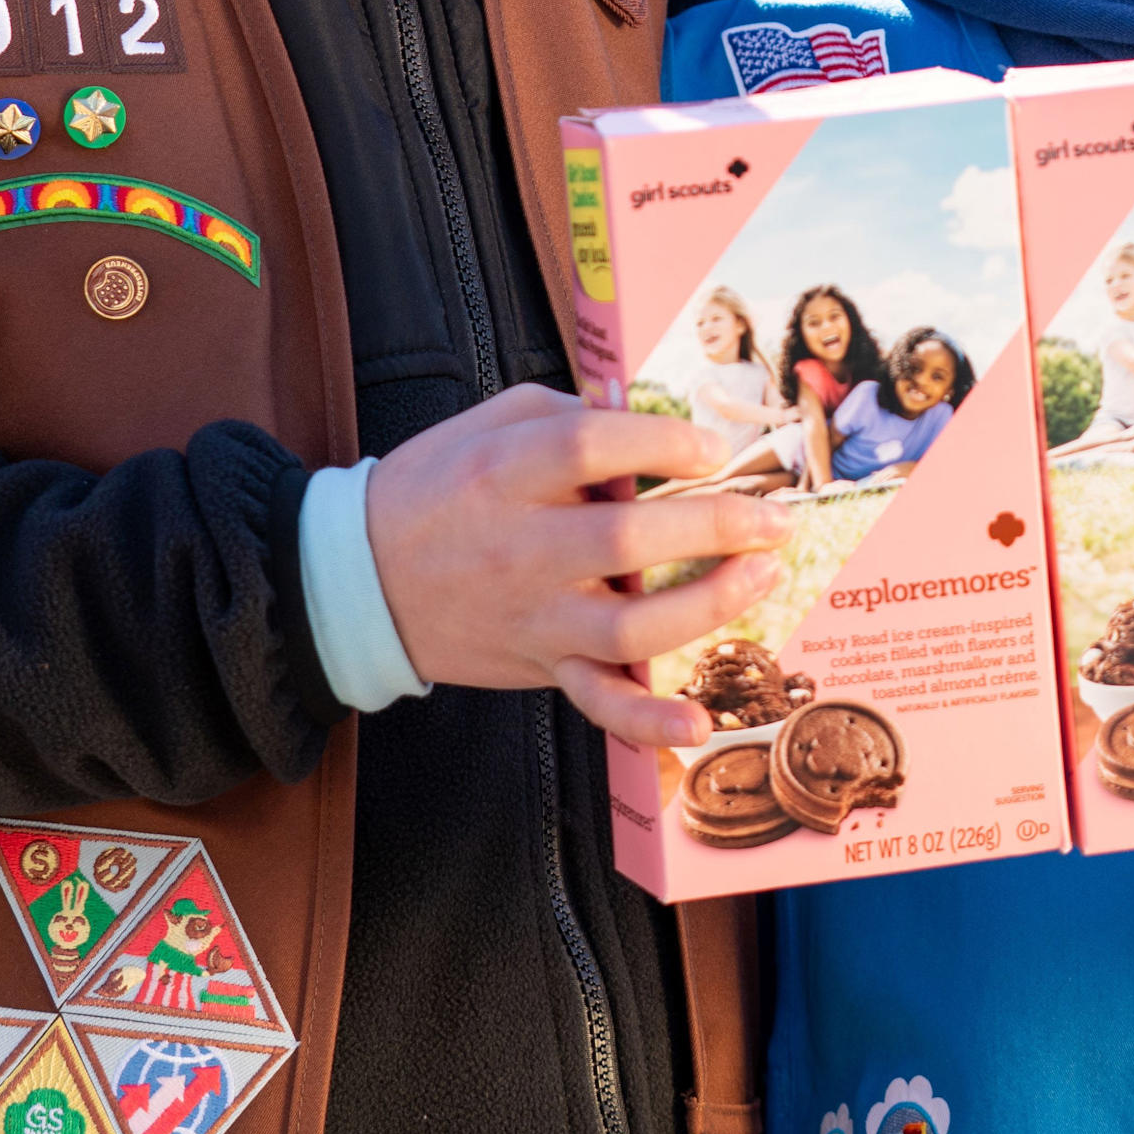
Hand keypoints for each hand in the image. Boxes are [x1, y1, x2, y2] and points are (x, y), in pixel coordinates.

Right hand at [362, 384, 792, 749]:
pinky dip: (649, 721)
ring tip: (762, 573)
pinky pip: (599, 701)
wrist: (359, 580)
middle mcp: (520, 546)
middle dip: (718, 523)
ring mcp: (533, 615)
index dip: (663, 440)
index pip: (594, 445)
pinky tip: (699, 721)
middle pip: (629, 537)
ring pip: (631, 623)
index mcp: (504, 472)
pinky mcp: (540, 662)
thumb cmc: (436, 488)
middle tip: (773, 515)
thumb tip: (646, 416)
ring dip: (711, 602)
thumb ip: (566, 412)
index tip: (710, 446)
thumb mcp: (488, 423)